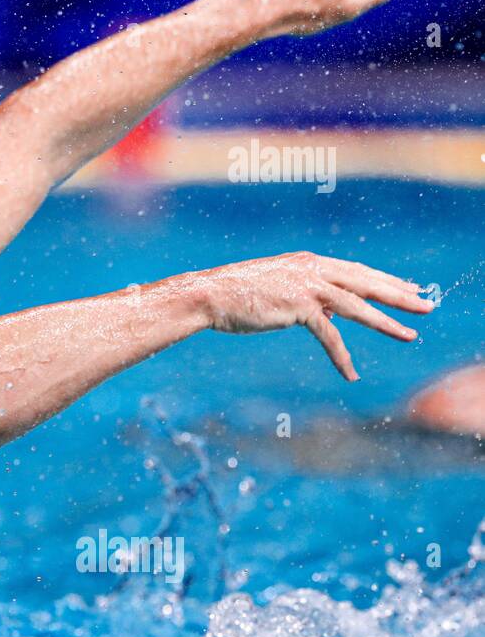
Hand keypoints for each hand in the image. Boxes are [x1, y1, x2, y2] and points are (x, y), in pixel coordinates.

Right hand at [191, 251, 434, 380]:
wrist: (209, 295)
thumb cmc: (237, 293)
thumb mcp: (278, 290)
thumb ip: (306, 297)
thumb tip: (327, 315)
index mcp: (309, 262)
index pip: (357, 270)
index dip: (385, 279)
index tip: (408, 286)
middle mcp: (313, 269)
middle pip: (367, 282)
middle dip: (400, 295)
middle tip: (427, 305)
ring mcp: (307, 287)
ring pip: (358, 305)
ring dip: (387, 322)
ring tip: (410, 335)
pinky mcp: (298, 308)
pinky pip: (329, 335)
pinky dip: (341, 356)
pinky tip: (351, 374)